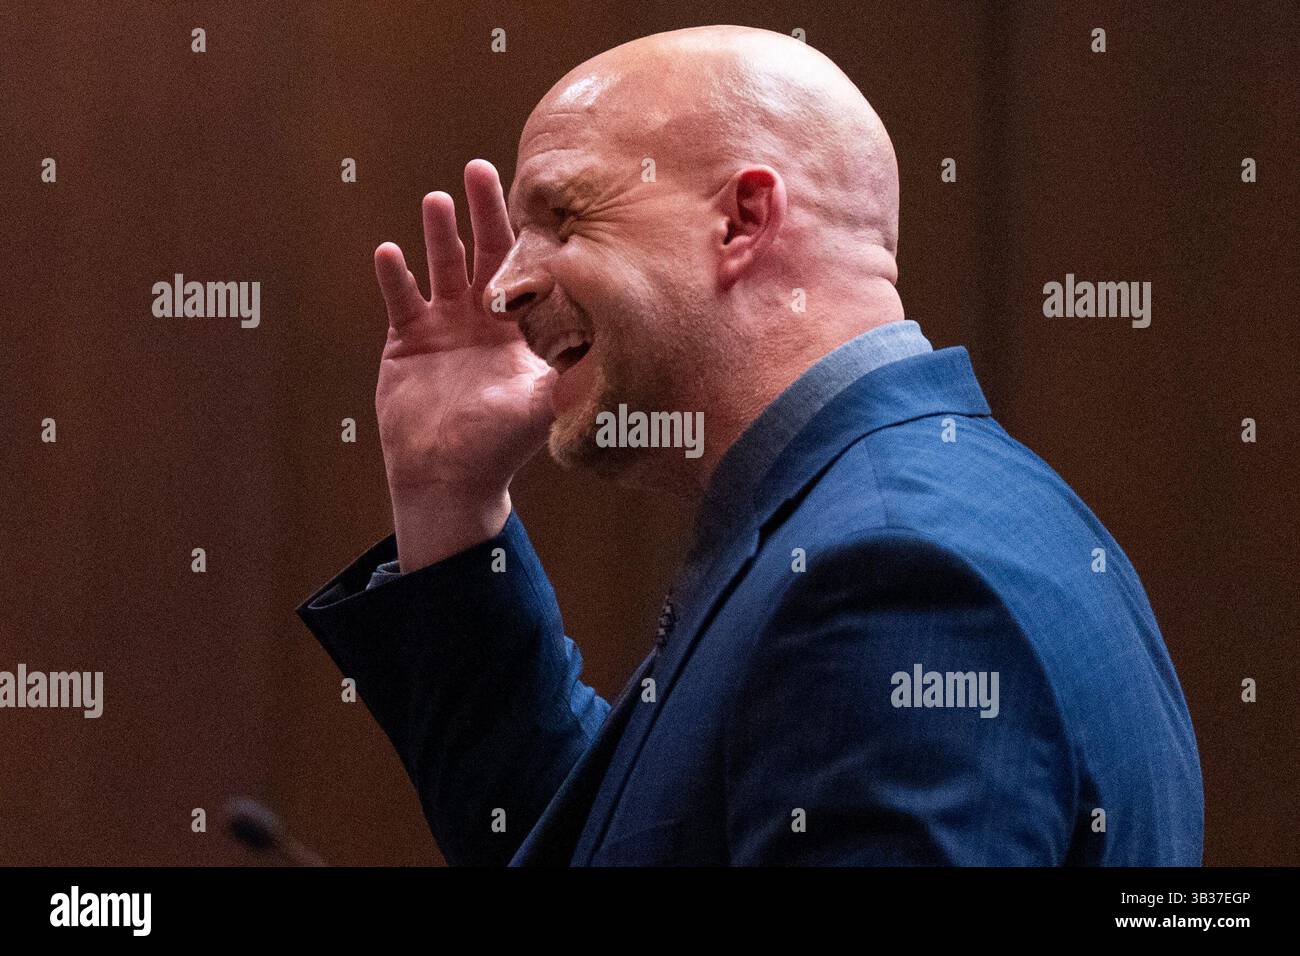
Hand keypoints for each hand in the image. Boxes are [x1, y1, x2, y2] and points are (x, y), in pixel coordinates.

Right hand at [371, 160, 553, 567]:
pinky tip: (390, 251)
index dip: (528, 232)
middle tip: (480, 169)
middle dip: (482, 211)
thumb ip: (572, 372)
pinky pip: (400, 299)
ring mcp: (442, 322)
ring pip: (441, 266)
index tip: (537, 194)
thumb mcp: (544, 403)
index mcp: (519, 325)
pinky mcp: (405, 338)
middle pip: (483, 251)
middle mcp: (482, 315)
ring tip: (437, 200)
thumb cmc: (503, 445)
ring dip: (439, 234)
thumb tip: (621, 349)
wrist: (450, 478)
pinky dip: (395, 276)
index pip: (526, 268)